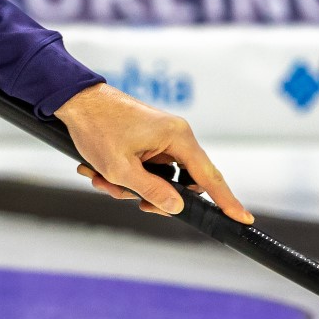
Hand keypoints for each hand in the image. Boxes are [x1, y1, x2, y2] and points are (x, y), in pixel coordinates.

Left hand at [54, 83, 252, 224]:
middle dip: (150, 195)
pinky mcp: (148, 140)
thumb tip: (177, 207)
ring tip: (101, 178)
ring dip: (129, 185)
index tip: (242, 217)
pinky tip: (100, 171)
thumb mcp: (121, 168)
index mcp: (177, 137)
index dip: (226, 200)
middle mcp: (175, 136)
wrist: (76, 101)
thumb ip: (152, 191)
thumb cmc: (97, 126)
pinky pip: (145, 167)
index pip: (209, 176)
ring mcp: (161, 138)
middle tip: (127, 196)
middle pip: (179, 182)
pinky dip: (124, 174)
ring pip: (157, 178)